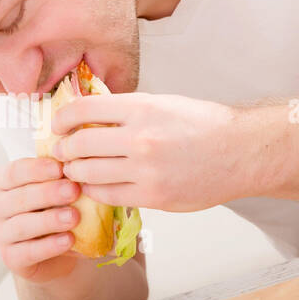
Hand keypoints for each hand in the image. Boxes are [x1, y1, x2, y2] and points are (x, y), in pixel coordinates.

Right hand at [0, 157, 82, 282]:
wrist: (57, 249)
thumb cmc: (54, 209)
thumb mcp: (57, 190)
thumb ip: (61, 180)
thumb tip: (79, 170)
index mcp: (2, 183)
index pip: (14, 172)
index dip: (36, 169)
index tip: (60, 168)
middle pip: (19, 198)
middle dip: (48, 193)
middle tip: (73, 190)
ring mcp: (1, 234)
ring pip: (22, 226)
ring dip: (49, 220)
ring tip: (74, 217)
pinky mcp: (11, 258)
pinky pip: (28, 252)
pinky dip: (50, 246)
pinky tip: (69, 240)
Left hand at [49, 92, 253, 211]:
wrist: (240, 152)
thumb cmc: (204, 124)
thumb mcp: (162, 103)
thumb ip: (126, 110)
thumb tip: (89, 114)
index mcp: (141, 108)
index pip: (83, 109)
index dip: (62, 118)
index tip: (58, 125)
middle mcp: (140, 138)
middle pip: (80, 144)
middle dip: (64, 149)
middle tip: (62, 151)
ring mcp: (145, 170)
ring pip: (89, 173)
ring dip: (75, 171)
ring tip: (75, 169)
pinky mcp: (153, 196)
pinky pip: (108, 195)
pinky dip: (95, 190)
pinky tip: (96, 185)